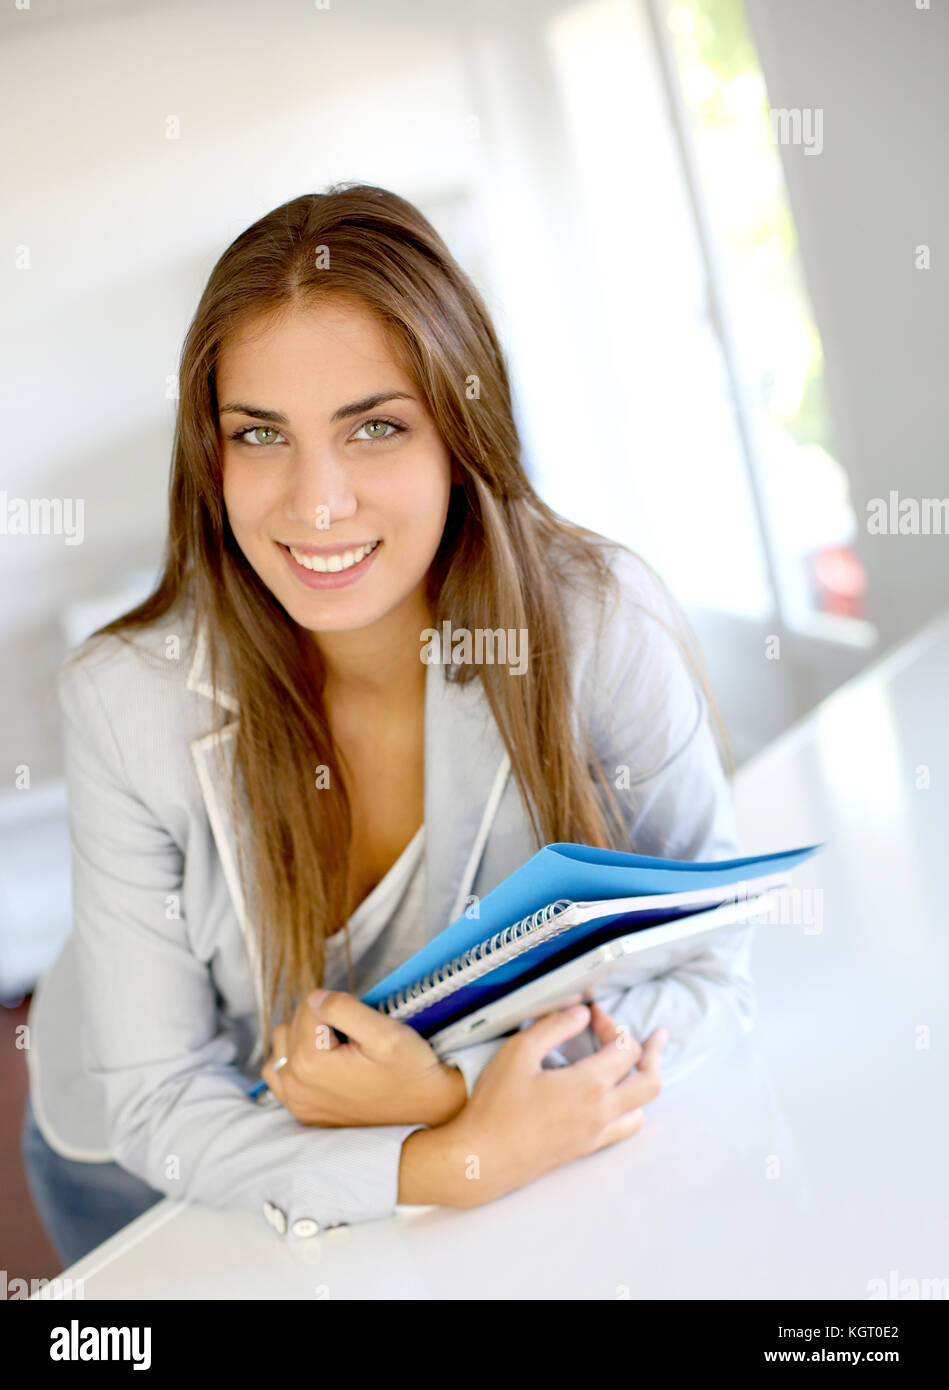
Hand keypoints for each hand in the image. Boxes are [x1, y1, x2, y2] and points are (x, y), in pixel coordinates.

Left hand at [260, 989, 466, 1127]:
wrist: (426, 1111)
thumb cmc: (410, 1070)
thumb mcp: (385, 1032)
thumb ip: (343, 1007)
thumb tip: (315, 998)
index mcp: (310, 1063)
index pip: (309, 1004)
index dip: (339, 1005)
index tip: (361, 1024)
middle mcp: (295, 1085)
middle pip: (293, 1023)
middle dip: (321, 1021)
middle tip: (354, 1037)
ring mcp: (296, 1102)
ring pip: (282, 1045)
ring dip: (304, 1038)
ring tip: (337, 1048)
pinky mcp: (302, 1112)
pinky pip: (279, 1074)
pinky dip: (295, 1062)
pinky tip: (321, 1064)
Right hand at [398, 1000, 666, 1207]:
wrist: (482, 1159)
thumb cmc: (496, 1105)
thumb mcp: (519, 1052)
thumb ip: (554, 1026)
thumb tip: (581, 1014)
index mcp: (589, 1086)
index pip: (624, 1047)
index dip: (613, 1024)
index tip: (593, 1013)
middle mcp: (601, 1113)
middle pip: (650, 1081)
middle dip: (653, 1053)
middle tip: (656, 1035)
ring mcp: (595, 1134)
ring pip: (641, 1109)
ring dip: (643, 1083)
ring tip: (637, 1066)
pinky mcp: (584, 1149)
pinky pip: (623, 1129)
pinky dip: (629, 1108)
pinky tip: (614, 1098)